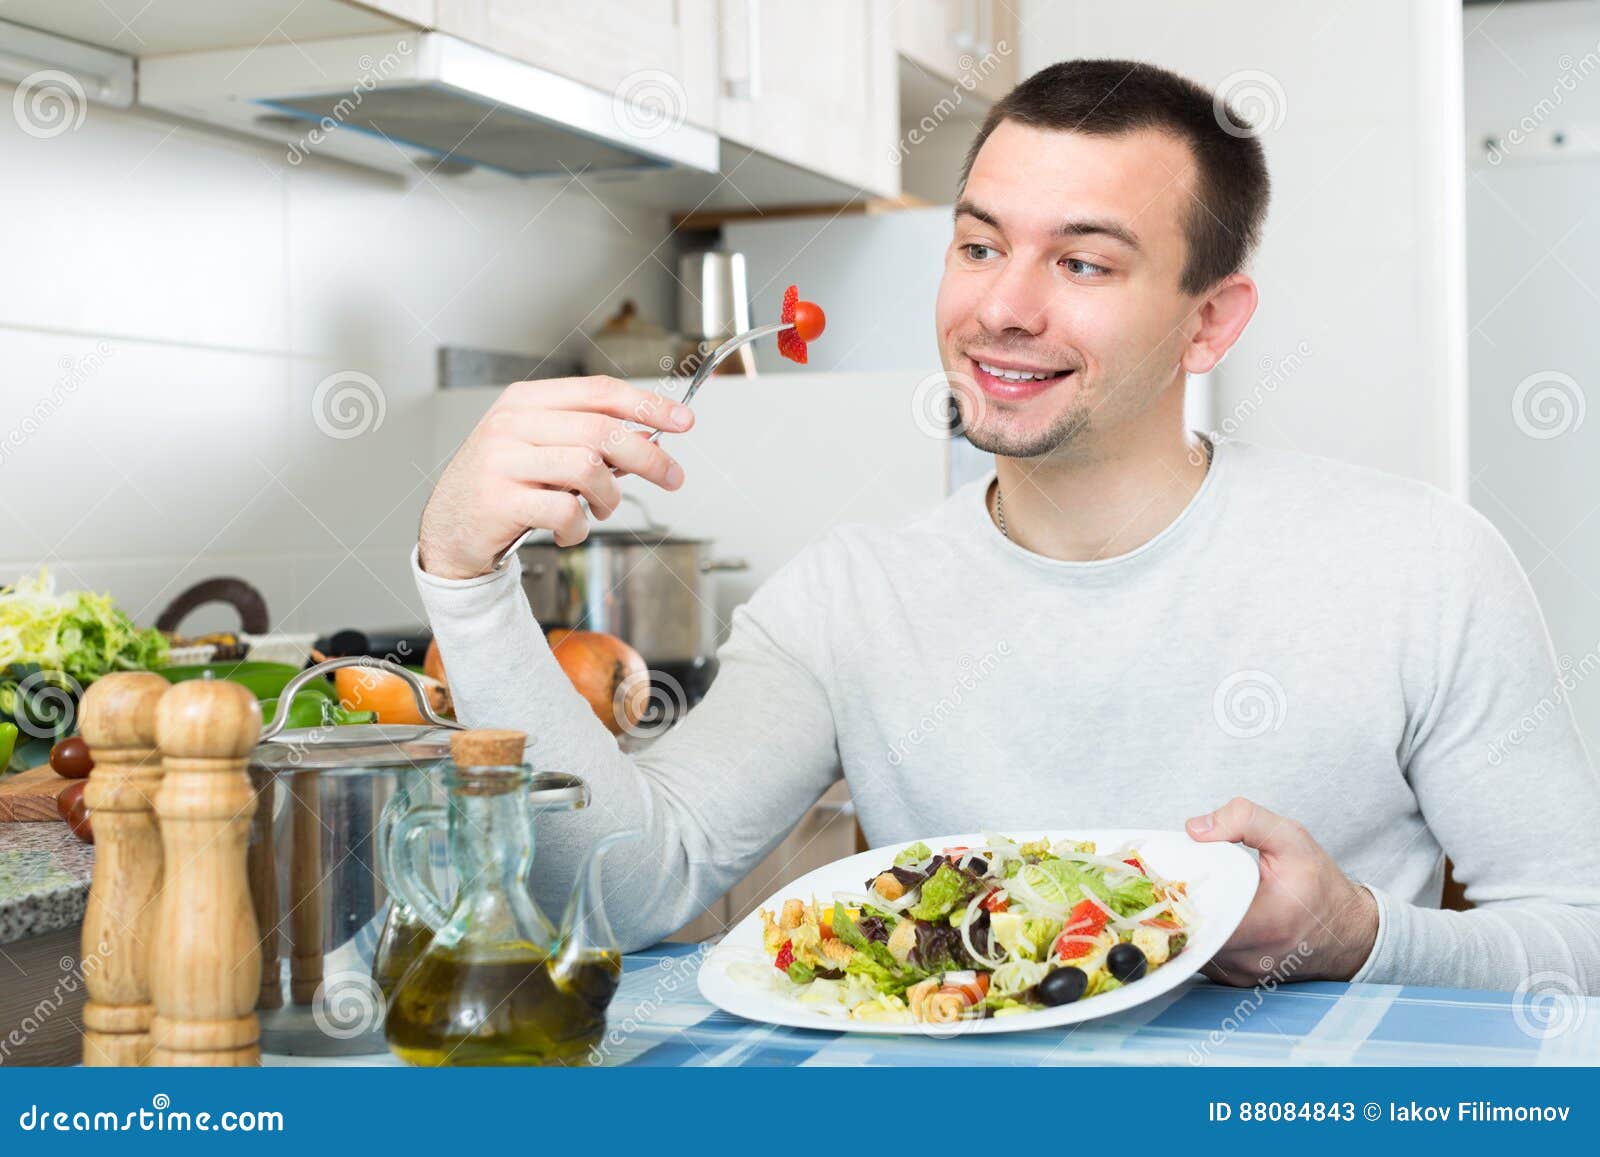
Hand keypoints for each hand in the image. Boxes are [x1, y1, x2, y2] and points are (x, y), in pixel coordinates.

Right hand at [419, 376, 692, 578]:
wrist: (448, 526)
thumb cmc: (503, 484)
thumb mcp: (542, 449)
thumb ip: (588, 440)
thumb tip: (651, 438)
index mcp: (526, 401)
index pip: (599, 392)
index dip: (647, 405)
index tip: (683, 421)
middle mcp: (512, 424)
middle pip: (602, 430)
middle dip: (648, 456)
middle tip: (671, 477)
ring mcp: (503, 461)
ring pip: (588, 468)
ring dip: (609, 498)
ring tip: (601, 510)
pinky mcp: (499, 500)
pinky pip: (564, 510)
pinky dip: (579, 528)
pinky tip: (569, 530)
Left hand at [1185, 796, 1377, 985]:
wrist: (1347, 931)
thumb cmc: (1320, 884)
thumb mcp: (1290, 838)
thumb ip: (1244, 820)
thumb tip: (1194, 828)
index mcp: (1266, 922)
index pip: (1200, 915)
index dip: (1176, 894)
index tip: (1167, 874)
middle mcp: (1251, 958)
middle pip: (1188, 933)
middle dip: (1172, 906)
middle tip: (1166, 880)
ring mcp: (1241, 974)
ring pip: (1191, 948)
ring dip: (1181, 922)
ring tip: (1179, 893)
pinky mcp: (1236, 981)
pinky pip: (1201, 957)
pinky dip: (1195, 935)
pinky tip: (1196, 913)